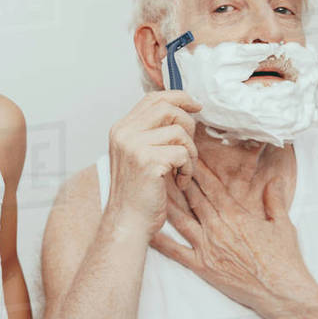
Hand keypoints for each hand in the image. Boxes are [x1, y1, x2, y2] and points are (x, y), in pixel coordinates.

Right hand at [105, 91, 201, 236]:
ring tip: (181, 169)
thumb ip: (152, 132)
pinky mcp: (148, 161)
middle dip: (188, 126)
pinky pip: (182, 153)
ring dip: (189, 152)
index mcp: (121, 129)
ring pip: (179, 131)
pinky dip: (187, 169)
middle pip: (168, 108)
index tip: (196, 106)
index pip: (153, 98)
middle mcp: (124, 133)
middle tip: (187, 149)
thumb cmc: (138, 192)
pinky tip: (178, 182)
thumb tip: (182, 110)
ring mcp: (134, 146)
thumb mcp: (139, 154)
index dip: (179, 97)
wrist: (127, 221)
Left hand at [152, 159, 317, 314]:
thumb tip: (275, 180)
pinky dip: (160, 241)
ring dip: (165, 203)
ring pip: (180, 219)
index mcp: (235, 215)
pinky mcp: (202, 266)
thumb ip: (275, 200)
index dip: (198, 171)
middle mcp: (217, 227)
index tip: (186, 158)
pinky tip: (146, 230)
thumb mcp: (283, 225)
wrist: (282, 292)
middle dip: (176, 180)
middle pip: (192, 198)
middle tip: (161, 165)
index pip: (212, 187)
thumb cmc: (285, 260)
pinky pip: (175, 251)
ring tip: (150, 188)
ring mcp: (207, 247)